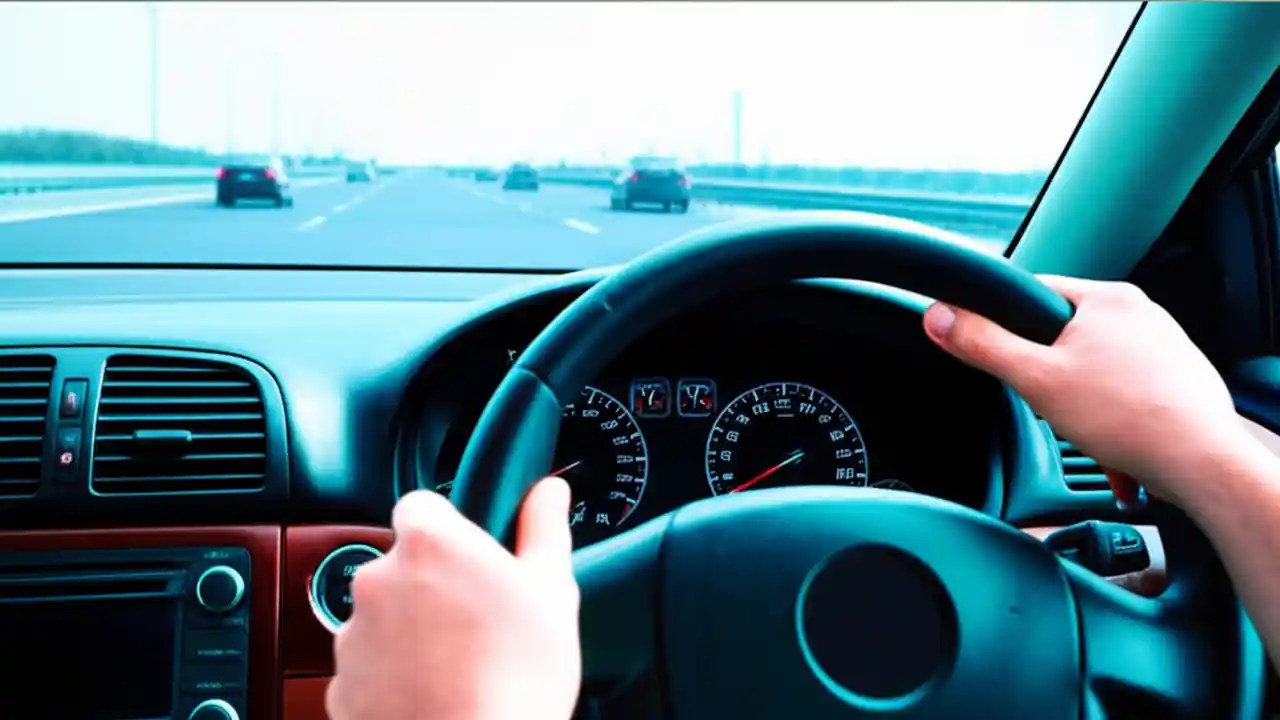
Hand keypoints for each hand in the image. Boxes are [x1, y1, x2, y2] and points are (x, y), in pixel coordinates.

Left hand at [326, 477, 580, 719]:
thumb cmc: (517, 678)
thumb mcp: (552, 591)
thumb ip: (544, 529)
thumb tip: (549, 492)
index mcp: (428, 542)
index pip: (421, 506)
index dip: (449, 530)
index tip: (472, 558)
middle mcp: (378, 580)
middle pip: (404, 565)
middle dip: (434, 586)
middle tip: (479, 619)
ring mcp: (353, 636)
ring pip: (386, 618)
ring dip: (413, 633)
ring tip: (462, 665)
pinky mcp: (341, 687)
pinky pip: (370, 669)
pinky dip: (395, 677)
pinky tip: (437, 693)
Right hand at [922, 275, 1250, 507]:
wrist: (1200, 463)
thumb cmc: (1130, 418)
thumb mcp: (1034, 379)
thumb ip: (982, 345)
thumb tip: (938, 316)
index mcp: (1108, 298)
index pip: (1036, 294)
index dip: (1011, 328)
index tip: (1009, 360)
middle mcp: (1143, 315)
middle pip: (1066, 339)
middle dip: (1054, 380)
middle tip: (1054, 405)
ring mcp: (1165, 348)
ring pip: (1097, 373)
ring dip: (1084, 408)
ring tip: (1091, 431)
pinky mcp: (1179, 382)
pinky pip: (1128, 396)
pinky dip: (1114, 423)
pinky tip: (1114, 448)